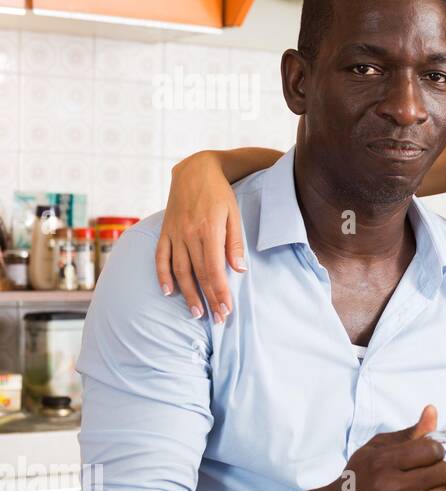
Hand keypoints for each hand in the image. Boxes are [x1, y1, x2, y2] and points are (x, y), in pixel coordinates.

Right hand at [155, 151, 246, 324]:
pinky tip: (167, 291)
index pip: (215, 270)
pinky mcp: (164, 231)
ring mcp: (174, 233)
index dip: (220, 292)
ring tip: (195, 312)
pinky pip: (160, 256)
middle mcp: (189, 234)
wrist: (194, 171)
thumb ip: (235, 242)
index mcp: (209, 231)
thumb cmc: (220, 194)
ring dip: (187, 293)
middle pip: (198, 274)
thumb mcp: (234, 214)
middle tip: (216, 319)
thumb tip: (239, 269)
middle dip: (208, 299)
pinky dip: (162, 275)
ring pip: (178, 270)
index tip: (227, 310)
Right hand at [323, 404, 445, 490]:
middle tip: (431, 476)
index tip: (429, 457)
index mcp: (384, 462)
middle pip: (443, 473)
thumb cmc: (359, 478)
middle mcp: (390, 488)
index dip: (436, 451)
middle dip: (441, 472)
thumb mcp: (376, 449)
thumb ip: (408, 433)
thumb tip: (432, 410)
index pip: (432, 449)